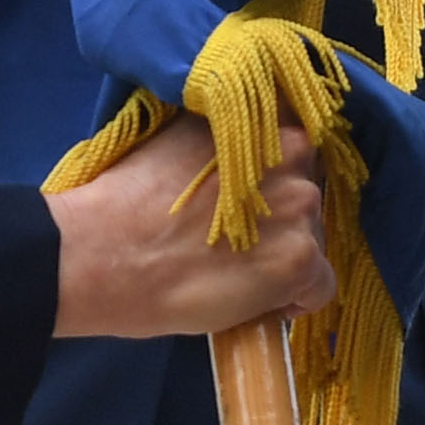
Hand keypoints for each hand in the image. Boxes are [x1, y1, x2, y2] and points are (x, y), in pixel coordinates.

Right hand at [49, 113, 329, 340]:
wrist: (103, 253)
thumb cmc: (123, 200)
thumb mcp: (178, 141)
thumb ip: (222, 143)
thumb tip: (237, 158)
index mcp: (257, 121)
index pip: (292, 148)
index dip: (272, 182)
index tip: (249, 204)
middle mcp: (289, 154)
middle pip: (305, 194)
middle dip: (279, 220)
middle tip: (236, 244)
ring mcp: (299, 206)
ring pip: (314, 239)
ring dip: (286, 257)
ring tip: (237, 274)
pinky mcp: (300, 259)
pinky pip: (321, 286)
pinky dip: (297, 300)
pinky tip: (259, 304)